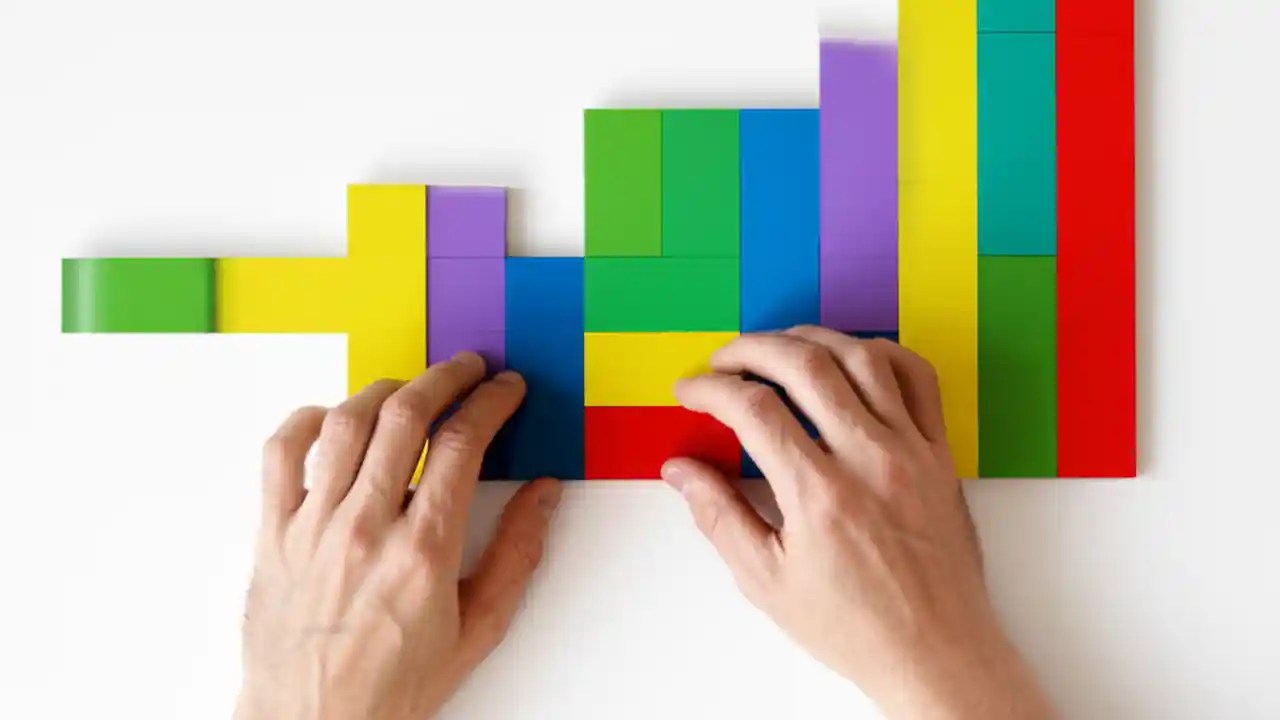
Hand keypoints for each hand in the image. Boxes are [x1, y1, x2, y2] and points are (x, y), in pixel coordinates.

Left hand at [236, 353, 562, 719]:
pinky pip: (281, 452)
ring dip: (385, 389)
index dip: (492, 402)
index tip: (506, 390)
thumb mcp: (477, 630)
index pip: (463, 444)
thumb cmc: (393, 686)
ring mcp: (313, 526)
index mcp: (423, 551)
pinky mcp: (274, 533)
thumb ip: (517, 555)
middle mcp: (366, 528)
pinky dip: (308, 419)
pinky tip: (333, 417)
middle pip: (406, 416)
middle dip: (446, 377)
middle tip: (467, 368)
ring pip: (347, 422)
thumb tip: (544, 495)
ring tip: (409, 388)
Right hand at [663, 327, 1053, 719]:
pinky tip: (852, 357)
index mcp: (819, 495)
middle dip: (750, 348)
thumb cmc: (853, 626)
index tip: (690, 391)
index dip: (710, 389)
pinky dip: (881, 352)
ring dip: (811, 339)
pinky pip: (918, 378)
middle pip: (804, 365)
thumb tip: (680, 470)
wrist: (936, 653)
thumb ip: (719, 517)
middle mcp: (868, 460)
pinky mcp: (939, 453)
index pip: (754, 410)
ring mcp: (911, 450)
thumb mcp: (767, 582)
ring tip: (777, 348)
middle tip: (722, 360)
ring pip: (862, 357)